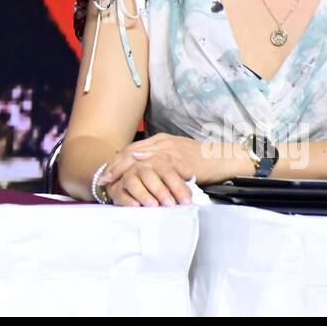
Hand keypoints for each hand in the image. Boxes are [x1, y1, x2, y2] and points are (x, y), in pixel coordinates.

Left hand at [100, 133, 248, 205]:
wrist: (222, 158)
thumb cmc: (201, 160)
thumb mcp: (177, 155)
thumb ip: (161, 160)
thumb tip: (146, 170)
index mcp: (161, 141)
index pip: (132, 150)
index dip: (117, 162)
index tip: (105, 174)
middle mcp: (163, 143)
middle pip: (132, 153)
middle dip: (116, 167)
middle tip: (103, 180)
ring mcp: (171, 151)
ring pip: (141, 160)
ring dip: (126, 172)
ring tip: (115, 184)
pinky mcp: (180, 161)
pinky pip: (159, 168)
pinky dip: (146, 176)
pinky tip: (136, 182)